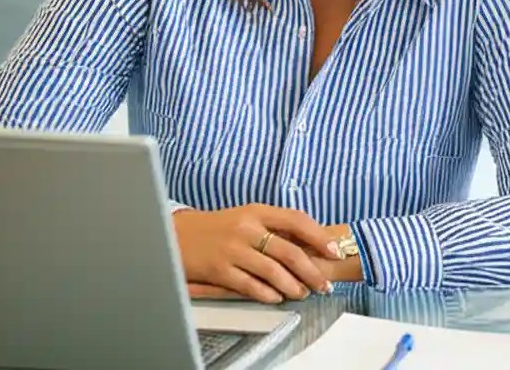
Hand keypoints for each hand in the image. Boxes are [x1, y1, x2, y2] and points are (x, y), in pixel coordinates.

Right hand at [173, 203, 342, 303]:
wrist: (174, 234)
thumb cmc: (217, 227)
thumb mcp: (246, 217)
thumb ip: (273, 227)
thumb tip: (311, 243)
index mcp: (257, 211)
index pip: (296, 220)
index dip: (320, 237)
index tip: (335, 252)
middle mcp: (246, 228)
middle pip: (289, 251)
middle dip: (312, 271)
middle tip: (324, 284)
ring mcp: (232, 249)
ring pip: (273, 271)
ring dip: (293, 286)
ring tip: (303, 293)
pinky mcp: (219, 270)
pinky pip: (251, 285)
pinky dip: (268, 294)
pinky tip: (277, 298)